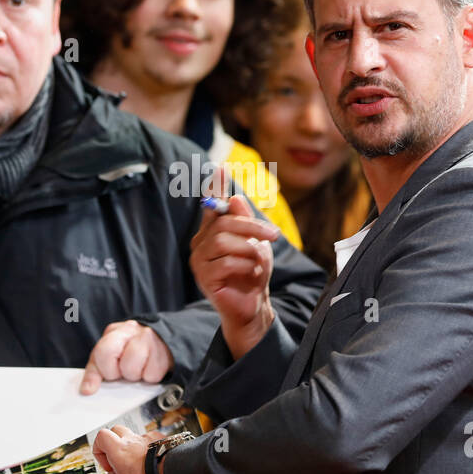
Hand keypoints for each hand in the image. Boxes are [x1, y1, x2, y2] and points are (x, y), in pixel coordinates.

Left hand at [79, 320, 173, 394]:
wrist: (164, 342)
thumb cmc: (132, 352)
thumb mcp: (110, 358)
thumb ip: (96, 372)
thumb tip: (87, 390)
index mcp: (114, 332)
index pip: (103, 352)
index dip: (106, 370)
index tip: (110, 376)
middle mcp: (132, 330)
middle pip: (118, 359)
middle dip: (122, 372)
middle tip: (126, 370)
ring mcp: (150, 338)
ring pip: (134, 369)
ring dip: (136, 375)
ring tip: (140, 368)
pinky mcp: (165, 351)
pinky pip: (153, 375)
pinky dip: (151, 377)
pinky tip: (152, 367)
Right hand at [91, 425, 163, 473]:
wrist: (179, 473)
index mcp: (121, 452)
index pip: (102, 437)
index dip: (100, 450)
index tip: (107, 466)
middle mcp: (134, 441)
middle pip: (116, 430)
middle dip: (115, 444)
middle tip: (121, 463)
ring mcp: (149, 437)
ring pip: (136, 436)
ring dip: (134, 448)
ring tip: (141, 464)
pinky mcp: (163, 438)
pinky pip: (152, 439)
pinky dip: (150, 449)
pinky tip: (155, 462)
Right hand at [189, 190, 278, 359]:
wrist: (252, 304)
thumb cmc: (252, 273)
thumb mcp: (255, 243)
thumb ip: (245, 221)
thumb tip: (233, 197)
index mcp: (212, 232)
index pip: (212, 205)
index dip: (216, 187)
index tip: (221, 168)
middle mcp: (201, 243)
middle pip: (223, 222)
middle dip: (251, 226)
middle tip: (273, 235)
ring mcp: (199, 261)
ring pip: (223, 241)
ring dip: (249, 248)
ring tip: (258, 260)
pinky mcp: (204, 277)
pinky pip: (225, 262)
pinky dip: (244, 265)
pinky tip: (250, 272)